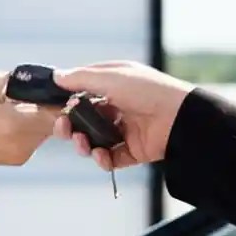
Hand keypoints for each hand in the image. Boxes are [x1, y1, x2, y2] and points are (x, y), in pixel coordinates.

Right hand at [0, 71, 56, 165]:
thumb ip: (20, 80)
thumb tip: (45, 80)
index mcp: (16, 125)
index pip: (56, 113)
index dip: (60, 100)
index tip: (58, 89)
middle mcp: (22, 144)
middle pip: (53, 124)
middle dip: (49, 107)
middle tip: (35, 94)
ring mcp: (20, 155)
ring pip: (44, 132)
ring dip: (39, 118)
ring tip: (18, 106)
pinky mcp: (17, 160)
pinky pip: (34, 140)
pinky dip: (30, 128)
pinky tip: (12, 119)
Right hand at [51, 61, 193, 171]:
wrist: (179, 117)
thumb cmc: (148, 90)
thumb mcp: (111, 77)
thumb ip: (81, 78)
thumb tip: (57, 76)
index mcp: (114, 84)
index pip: (83, 92)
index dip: (68, 100)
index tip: (55, 107)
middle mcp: (118, 106)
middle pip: (85, 118)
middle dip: (71, 125)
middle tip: (64, 129)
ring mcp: (125, 129)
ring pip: (94, 139)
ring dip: (84, 143)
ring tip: (83, 144)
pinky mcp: (133, 150)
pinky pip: (111, 157)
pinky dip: (102, 159)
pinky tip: (101, 155)